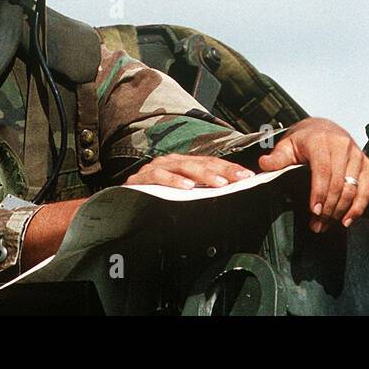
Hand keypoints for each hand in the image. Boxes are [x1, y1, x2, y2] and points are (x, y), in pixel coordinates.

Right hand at [125, 154, 255, 189]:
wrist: (120, 205)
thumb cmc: (153, 201)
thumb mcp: (181, 196)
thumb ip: (200, 193)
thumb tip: (226, 195)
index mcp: (183, 165)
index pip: (211, 164)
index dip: (230, 169)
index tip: (248, 176)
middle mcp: (171, 163)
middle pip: (201, 163)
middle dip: (223, 170)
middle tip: (239, 178)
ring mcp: (156, 168)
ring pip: (183, 167)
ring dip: (202, 175)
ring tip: (219, 184)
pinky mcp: (141, 178)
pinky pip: (159, 177)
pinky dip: (173, 181)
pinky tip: (186, 187)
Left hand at [257, 118, 368, 231]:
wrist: (323, 127)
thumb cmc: (305, 139)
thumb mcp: (287, 145)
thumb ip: (277, 158)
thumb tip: (264, 164)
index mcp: (321, 141)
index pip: (323, 170)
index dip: (320, 192)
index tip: (315, 211)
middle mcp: (342, 146)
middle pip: (338, 182)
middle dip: (328, 208)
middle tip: (318, 224)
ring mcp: (356, 154)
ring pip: (353, 187)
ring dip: (341, 210)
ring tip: (328, 224)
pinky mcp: (365, 162)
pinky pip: (367, 187)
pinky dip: (359, 205)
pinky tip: (348, 218)